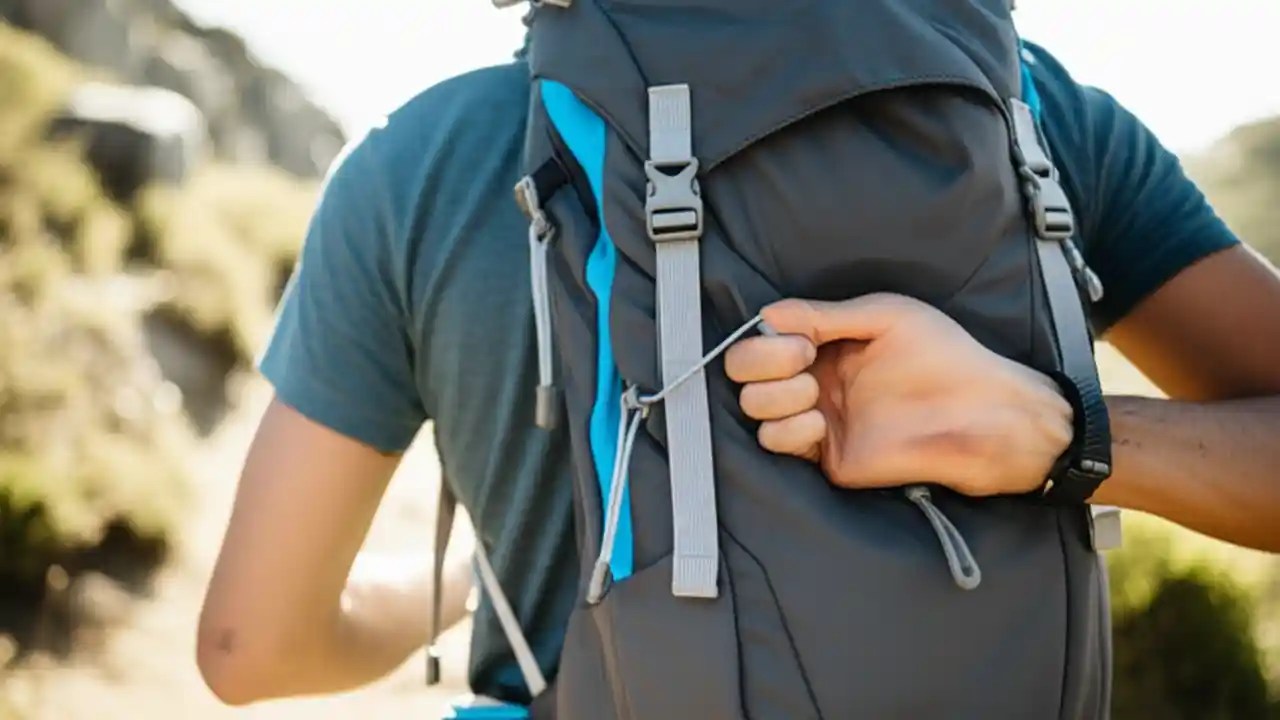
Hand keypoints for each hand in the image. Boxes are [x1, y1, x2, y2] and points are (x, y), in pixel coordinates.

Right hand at [724, 294, 1073, 496]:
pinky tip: (819, 422)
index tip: (802, 341)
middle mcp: (813, 380)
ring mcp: (815, 418)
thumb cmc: (944, 356)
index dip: (765, 340)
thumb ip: (823, 314)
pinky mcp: (825, 456)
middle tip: (803, 362)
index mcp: (823, 345)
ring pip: (754, 410)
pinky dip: (787, 429)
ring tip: (814, 396)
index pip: (758, 339)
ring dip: (774, 397)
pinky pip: (776, 445)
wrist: (982, 413)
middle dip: (761, 364)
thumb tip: (767, 314)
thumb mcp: (883, 315)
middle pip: (743, 374)